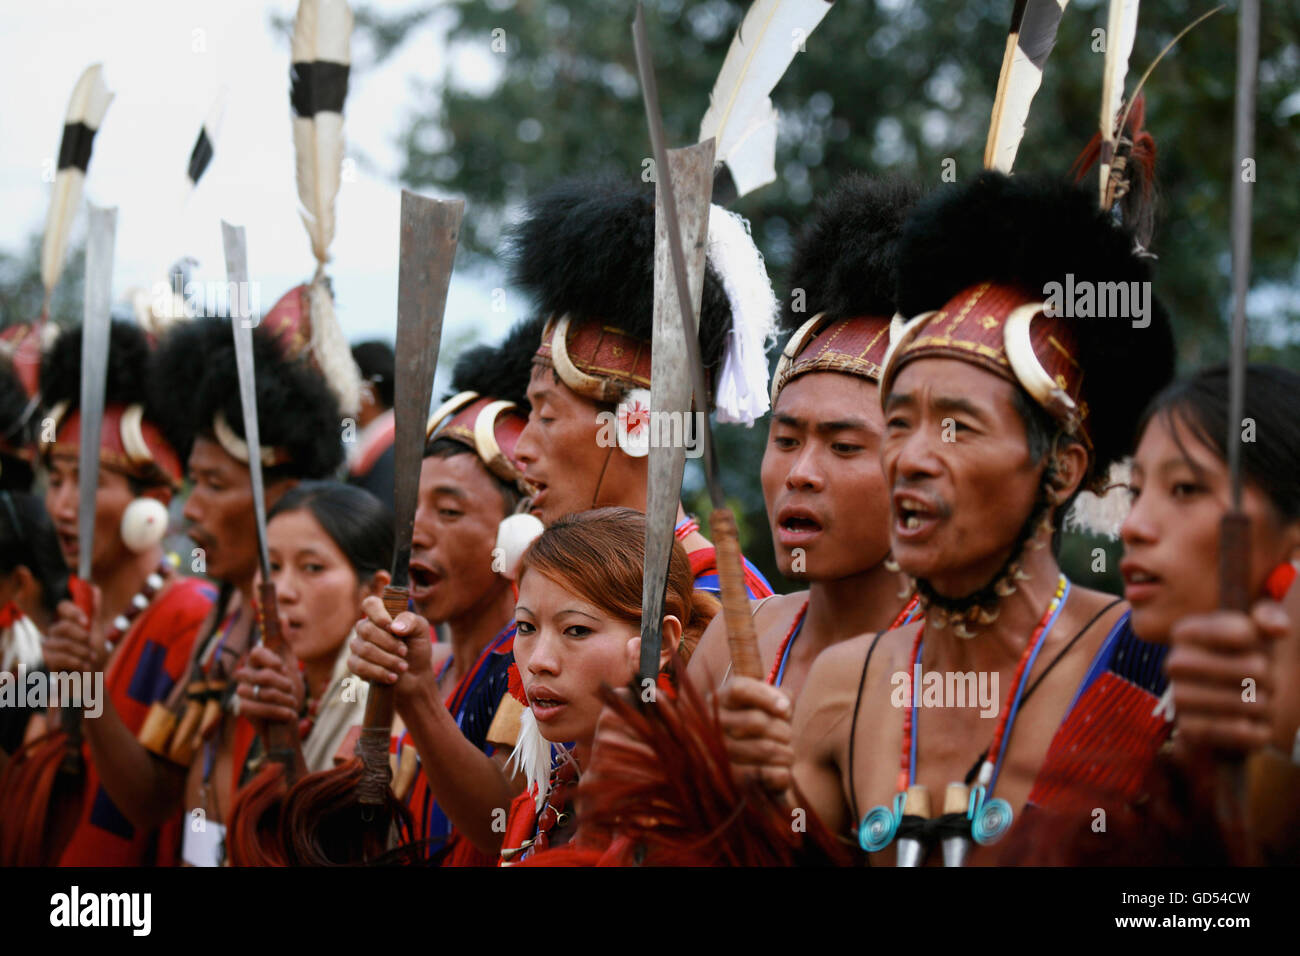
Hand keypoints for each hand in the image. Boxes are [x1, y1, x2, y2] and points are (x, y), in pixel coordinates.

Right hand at [43, 587, 106, 673]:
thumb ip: (95, 611)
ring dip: (82, 653)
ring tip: (89, 660)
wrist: (92, 679)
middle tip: (91, 648)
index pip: (63, 606)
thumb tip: (95, 588)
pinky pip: (58, 657)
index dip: (73, 611)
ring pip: (63, 643)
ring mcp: (48, 646)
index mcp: (67, 622)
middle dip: (82, 638)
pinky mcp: (46, 660)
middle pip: (62, 626)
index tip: (86, 622)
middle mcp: (54, 631)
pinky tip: (83, 668)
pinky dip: (75, 662)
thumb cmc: (94, 655)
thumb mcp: (98, 631)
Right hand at [233, 644, 303, 732]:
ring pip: (262, 693)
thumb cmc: (288, 690)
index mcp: (257, 661)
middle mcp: (246, 674)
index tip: (282, 667)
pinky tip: (288, 714)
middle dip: (284, 685)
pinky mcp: (243, 708)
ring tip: (292, 703)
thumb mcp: (291, 666)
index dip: (270, 659)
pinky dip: (277, 711)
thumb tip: (282, 618)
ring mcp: (242, 691)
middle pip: (264, 675)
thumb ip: (285, 643)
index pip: (257, 652)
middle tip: (292, 689)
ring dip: (283, 699)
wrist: (286, 718)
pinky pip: (256, 708)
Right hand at [348, 594, 434, 706]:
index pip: (370, 604)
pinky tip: (392, 677)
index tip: (390, 626)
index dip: (378, 614)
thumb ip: (411, 621)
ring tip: (403, 667)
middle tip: (405, 652)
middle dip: (389, 643)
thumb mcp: (421, 631)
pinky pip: (359, 666)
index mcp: (381, 615)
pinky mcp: (354, 664)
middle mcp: (366, 628)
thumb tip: (394, 626)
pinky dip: (379, 672)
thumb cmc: (416, 648)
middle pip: (367, 629)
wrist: (414, 676)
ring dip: (388, 660)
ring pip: (364, 649)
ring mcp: (357, 646)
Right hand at [716, 675, 793, 796]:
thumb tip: (784, 707)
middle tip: (786, 735)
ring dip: (786, 753)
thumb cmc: (759, 725)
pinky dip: (782, 773)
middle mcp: (712, 724)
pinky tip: (781, 771)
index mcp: (719, 700)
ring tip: (785, 754)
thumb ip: (778, 694)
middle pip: (757, 721)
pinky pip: (767, 774)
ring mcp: (719, 753)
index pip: (739, 689)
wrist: (745, 765)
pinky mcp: (731, 781)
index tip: (787, 709)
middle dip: (784, 730)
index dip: (767, 697)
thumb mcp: (766, 702)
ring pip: (766, 748)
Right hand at [1167, 599, 1287, 755]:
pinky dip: (1257, 732)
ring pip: (1251, 703)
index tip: (1258, 648)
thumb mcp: (1254, 630)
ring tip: (1259, 702)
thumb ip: (1268, 616)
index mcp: (1186, 632)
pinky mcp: (1189, 730)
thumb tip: (1279, 629)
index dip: (1263, 643)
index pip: (1243, 632)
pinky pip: (1240, 732)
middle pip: (1255, 668)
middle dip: (1270, 678)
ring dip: (1266, 706)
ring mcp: (1179, 697)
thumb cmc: (1241, 658)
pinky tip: (1254, 725)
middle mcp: (1174, 662)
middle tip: (1265, 681)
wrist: (1222, 701)